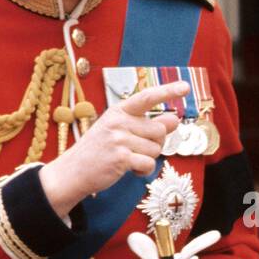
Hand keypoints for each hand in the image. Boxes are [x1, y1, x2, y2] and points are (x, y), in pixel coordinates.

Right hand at [40, 80, 189, 215]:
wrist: (74, 171)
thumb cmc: (100, 150)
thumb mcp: (119, 130)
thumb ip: (146, 125)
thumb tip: (174, 120)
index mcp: (118, 111)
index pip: (146, 97)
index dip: (167, 91)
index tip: (185, 87)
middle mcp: (119, 122)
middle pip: (159, 130)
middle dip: (155, 143)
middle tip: (137, 149)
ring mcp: (119, 139)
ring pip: (156, 149)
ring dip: (147, 158)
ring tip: (129, 159)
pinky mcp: (121, 158)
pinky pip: (149, 164)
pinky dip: (143, 171)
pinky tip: (130, 170)